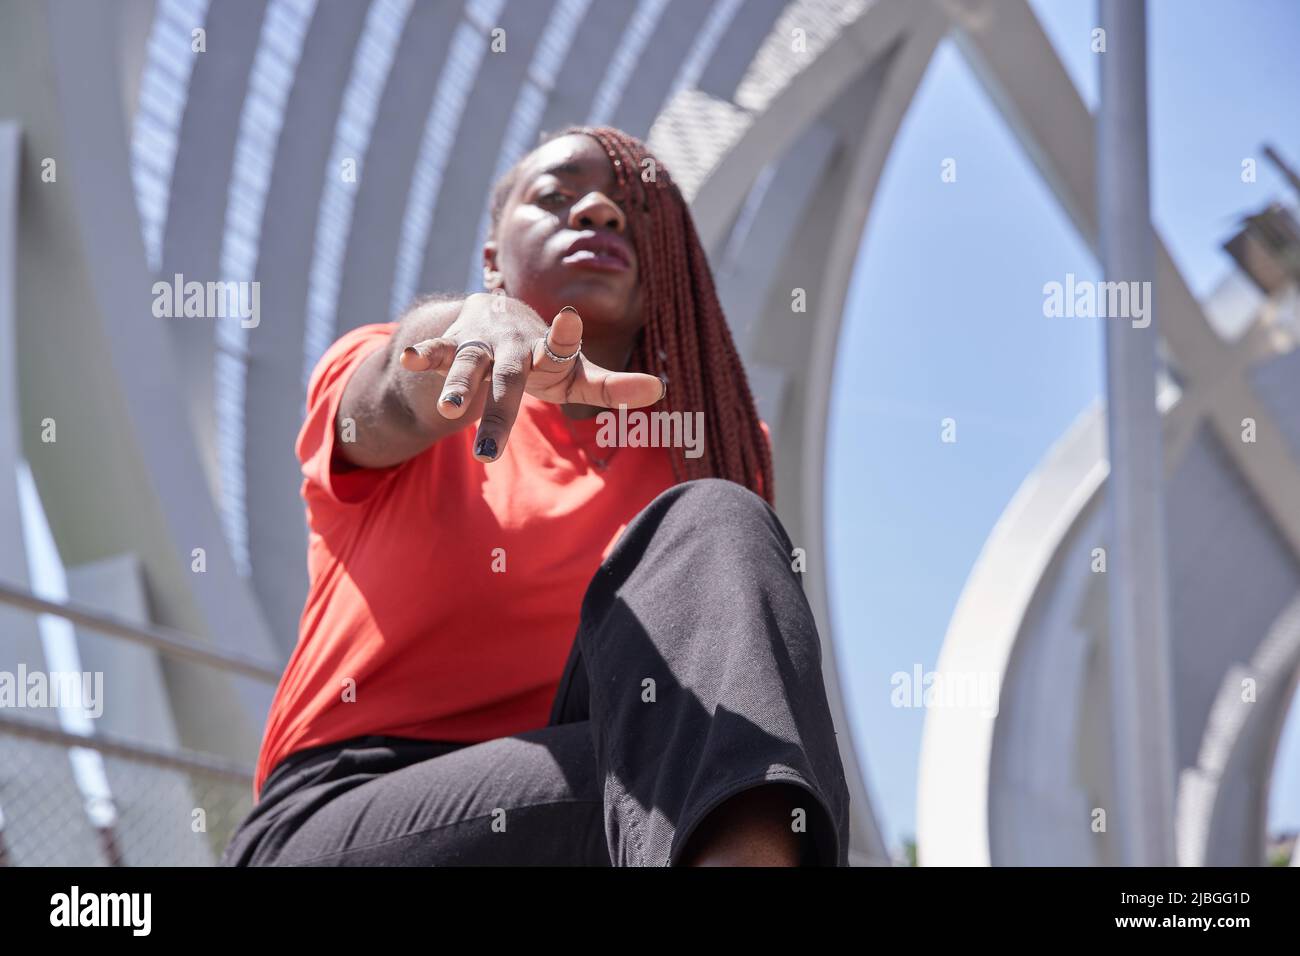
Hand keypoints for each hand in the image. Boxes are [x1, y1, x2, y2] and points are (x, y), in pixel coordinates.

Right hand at [399, 292, 664, 461]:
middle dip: (498, 415)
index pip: (560, 349)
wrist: (495, 314)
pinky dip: (425, 355)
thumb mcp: (575, 375)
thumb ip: (611, 386)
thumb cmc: (545, 356)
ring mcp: (482, 344)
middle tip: (489, 456)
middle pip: (509, 381)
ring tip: (450, 410)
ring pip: (468, 365)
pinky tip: (407, 359)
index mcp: (548, 352)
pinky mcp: (454, 344)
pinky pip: (438, 351)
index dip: (566, 340)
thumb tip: (659, 390)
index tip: (570, 321)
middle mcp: (514, 345)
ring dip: (457, 383)